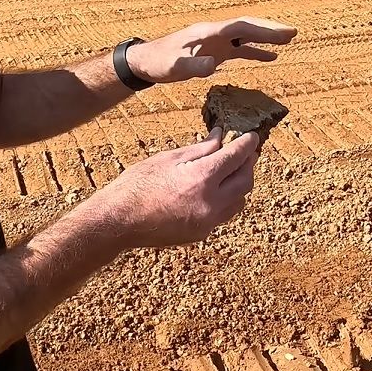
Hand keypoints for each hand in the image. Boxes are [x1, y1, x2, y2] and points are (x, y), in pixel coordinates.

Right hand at [84, 128, 259, 249]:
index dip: (247, 144)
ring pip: (238, 201)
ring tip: (230, 171)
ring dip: (239, 185)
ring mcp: (207, 221)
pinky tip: (212, 190)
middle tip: (245, 153)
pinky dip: (224, 200)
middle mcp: (210, 202)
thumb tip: (219, 137)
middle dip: (248, 165)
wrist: (119, 221)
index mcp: (201, 178)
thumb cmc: (138, 184)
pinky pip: (223, 214)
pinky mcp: (201, 234)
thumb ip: (199, 149)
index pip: (236, 157)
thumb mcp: (168, 158)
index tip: (252, 136)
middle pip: (245, 182)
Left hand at [127, 17, 297, 82]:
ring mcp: (216, 42)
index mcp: (208, 32)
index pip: (240, 27)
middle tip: (293, 33)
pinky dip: (255, 52)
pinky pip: (239, 49)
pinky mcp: (214, 52)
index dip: (262, 30)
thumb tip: (213, 66)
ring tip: (288, 40)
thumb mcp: (172, 67)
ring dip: (266, 38)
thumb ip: (192, 66)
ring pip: (245, 36)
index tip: (282, 34)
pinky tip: (270, 57)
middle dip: (270, 30)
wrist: (145, 61)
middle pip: (247, 28)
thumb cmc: (158, 62)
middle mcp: (215, 34)